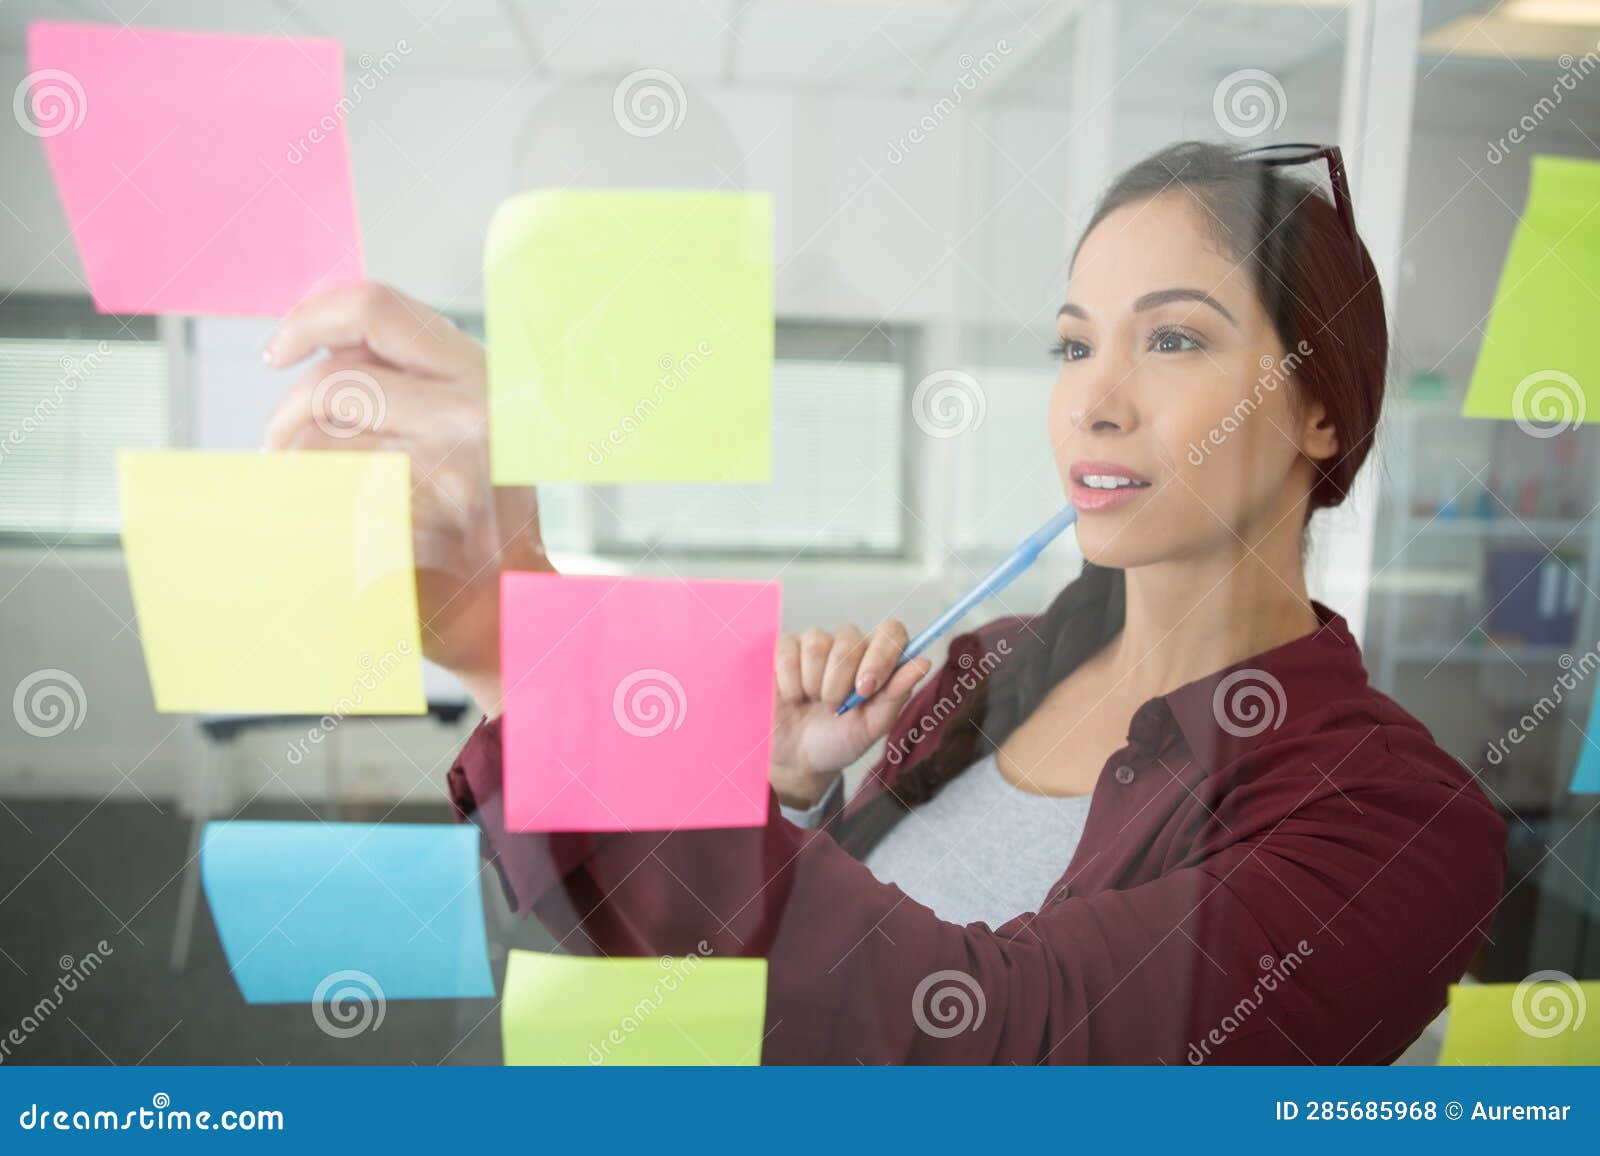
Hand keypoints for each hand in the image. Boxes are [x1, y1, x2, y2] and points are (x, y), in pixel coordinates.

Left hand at [261, 282, 552, 714]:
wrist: (509, 609)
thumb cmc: (474, 519)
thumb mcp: (463, 425)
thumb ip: (407, 375)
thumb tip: (316, 334)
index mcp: (483, 374)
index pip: (378, 308)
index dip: (310, 319)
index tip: (280, 352)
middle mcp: (476, 410)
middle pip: (335, 379)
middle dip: (287, 415)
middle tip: (276, 446)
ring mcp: (452, 466)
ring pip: (320, 442)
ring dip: (292, 471)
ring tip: (303, 496)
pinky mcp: (421, 521)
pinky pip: (325, 501)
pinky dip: (308, 516)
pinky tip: (327, 533)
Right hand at [770, 621, 931, 808]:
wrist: (799, 760)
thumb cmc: (840, 741)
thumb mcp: (872, 727)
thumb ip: (896, 694)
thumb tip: (924, 662)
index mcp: (877, 660)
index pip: (891, 631)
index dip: (881, 654)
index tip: (866, 688)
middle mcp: (849, 646)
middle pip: (850, 637)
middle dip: (840, 680)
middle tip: (835, 708)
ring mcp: (815, 645)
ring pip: (817, 642)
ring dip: (814, 683)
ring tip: (814, 702)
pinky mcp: (785, 649)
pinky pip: (787, 649)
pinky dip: (790, 681)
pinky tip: (793, 697)